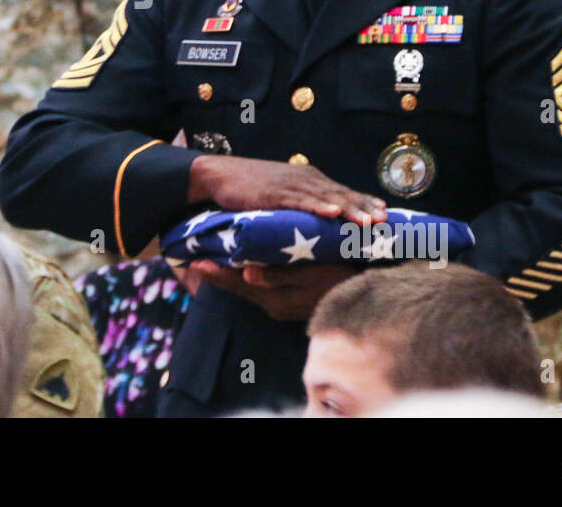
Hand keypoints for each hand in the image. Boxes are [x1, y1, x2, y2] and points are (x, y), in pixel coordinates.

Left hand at [183, 259, 356, 320]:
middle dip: (218, 272)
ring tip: (213, 256)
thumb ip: (279, 276)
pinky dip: (249, 273)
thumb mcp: (311, 276)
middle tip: (195, 257)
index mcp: (275, 299)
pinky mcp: (289, 298)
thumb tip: (247, 274)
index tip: (194, 262)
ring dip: (231, 272)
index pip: (237, 284)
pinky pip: (261, 285)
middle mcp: (273, 304)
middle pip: (238, 286)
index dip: (215, 273)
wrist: (366, 295)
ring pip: (248, 286)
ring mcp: (281, 303)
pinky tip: (243, 263)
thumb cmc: (340, 281)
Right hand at [188, 154, 386, 224]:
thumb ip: (301, 201)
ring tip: (368, 221)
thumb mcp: (282, 193)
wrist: (220, 174)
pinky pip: (301, 201)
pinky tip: (332, 212)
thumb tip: (319, 216)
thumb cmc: (250, 186)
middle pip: (341, 194)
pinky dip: (318, 206)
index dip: (364, 201)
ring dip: (349, 209)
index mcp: (309, 178)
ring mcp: (290, 184)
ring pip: (326, 197)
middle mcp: (305, 178)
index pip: (342, 190)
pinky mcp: (274, 193)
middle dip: (365, 207)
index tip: (385, 213)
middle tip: (386, 221)